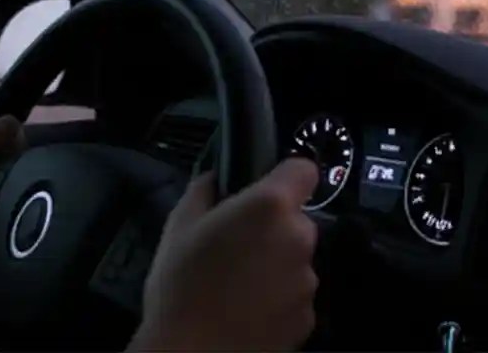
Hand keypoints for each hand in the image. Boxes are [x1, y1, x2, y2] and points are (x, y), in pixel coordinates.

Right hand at [130, 157, 319, 351]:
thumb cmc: (180, 286)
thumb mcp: (179, 225)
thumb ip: (204, 190)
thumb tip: (215, 178)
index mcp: (270, 207)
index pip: (303, 170)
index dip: (286, 176)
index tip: (265, 189)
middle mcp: (298, 238)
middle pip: (296, 220)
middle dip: (272, 228)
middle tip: (235, 246)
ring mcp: (307, 280)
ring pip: (295, 258)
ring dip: (275, 264)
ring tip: (237, 283)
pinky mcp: (308, 316)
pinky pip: (295, 294)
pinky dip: (278, 298)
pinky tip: (246, 309)